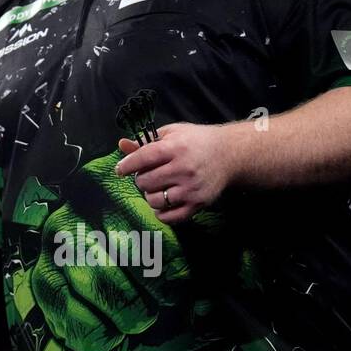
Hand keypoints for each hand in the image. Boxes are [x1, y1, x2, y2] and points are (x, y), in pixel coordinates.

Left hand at [113, 122, 237, 224]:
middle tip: (149, 175)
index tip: (120, 169)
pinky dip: (161, 213)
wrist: (230, 155)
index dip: (127, 165)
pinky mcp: (198, 203)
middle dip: (141, 179)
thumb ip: (146, 141)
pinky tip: (163, 203)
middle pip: (145, 181)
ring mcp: (191, 188)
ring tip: (157, 188)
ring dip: (150, 195)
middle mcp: (183, 168)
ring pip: (155, 200)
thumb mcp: (172, 133)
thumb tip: (122, 145)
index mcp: (175, 148)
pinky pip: (170, 217)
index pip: (143, 158)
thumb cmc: (196, 141)